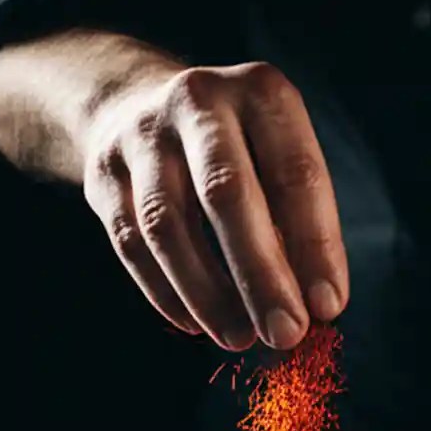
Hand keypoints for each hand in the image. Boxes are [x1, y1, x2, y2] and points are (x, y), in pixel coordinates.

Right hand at [81, 62, 346, 350]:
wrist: (134, 103)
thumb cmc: (237, 147)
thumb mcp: (277, 155)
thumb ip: (297, 221)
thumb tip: (314, 305)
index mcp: (262, 93)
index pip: (296, 174)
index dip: (315, 245)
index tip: (328, 306)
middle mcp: (199, 102)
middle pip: (227, 195)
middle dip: (260, 274)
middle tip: (286, 333)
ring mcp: (142, 134)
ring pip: (168, 224)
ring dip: (208, 293)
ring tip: (241, 338)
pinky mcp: (102, 172)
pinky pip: (131, 242)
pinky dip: (166, 291)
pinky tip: (196, 324)